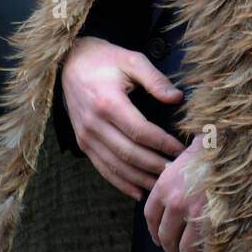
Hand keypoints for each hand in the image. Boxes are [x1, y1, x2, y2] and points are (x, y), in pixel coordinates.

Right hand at [60, 36, 184, 198]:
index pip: (140, 131)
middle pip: (129, 153)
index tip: (180, 150)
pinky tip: (138, 191)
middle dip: (155, 165)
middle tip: (177, 172)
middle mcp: (93, 123)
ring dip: (141, 179)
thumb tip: (177, 98)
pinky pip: (103, 168)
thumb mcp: (132, 60)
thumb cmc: (106, 60)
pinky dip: (121, 183)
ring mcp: (85, 136)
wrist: (70, 63)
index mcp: (107, 102)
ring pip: (116, 166)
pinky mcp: (83, 143)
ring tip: (162, 184)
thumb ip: (155, 79)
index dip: (162, 143)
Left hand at [144, 134, 207, 251]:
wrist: (231, 147)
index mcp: (164, 185)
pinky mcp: (211, 219)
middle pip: (164, 235)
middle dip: (168, 250)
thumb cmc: (210, 151)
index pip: (150, 216)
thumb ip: (174, 183)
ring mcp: (193, 212)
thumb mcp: (183, 162)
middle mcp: (174, 201)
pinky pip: (200, 247)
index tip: (158, 240)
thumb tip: (174, 201)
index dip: (154, 232)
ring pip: (181, 246)